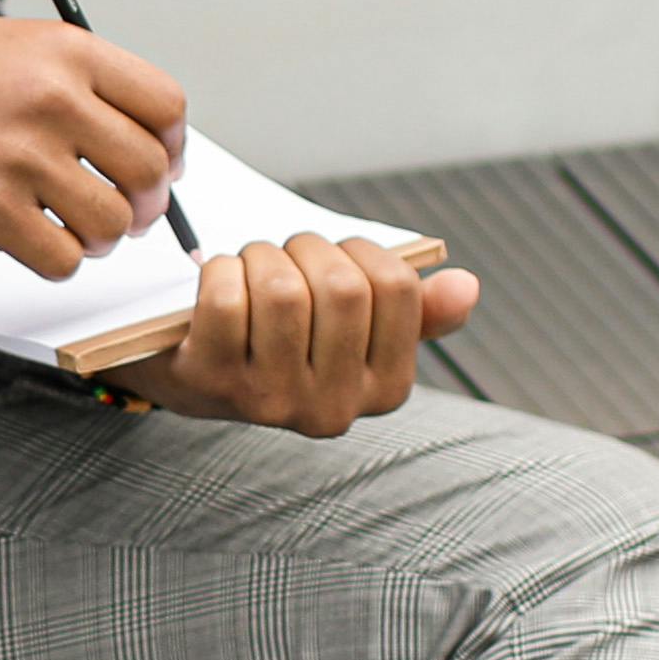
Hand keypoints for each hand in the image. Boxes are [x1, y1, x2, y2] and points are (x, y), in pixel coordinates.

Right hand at [0, 0, 190, 270]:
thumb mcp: (11, 45)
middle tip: (120, 213)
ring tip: (66, 227)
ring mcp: (20, 157)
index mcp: (67, 51)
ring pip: (111, 225)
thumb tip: (134, 141)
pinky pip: (61, 259)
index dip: (169, 148)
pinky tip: (28, 239)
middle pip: (149, 172)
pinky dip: (54, 260)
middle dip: (142, 204)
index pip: (166, 107)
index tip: (155, 166)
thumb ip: (75, 82)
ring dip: (98, 238)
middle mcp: (53, 99)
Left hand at [132, 231, 484, 435]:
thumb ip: (414, 309)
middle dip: (308, 250)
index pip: (396, 287)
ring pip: (283, 291)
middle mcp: (334, 409)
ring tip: (251, 269)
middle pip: (342, 288)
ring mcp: (272, 403)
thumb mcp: (354, 327)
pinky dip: (219, 271)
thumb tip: (467, 285)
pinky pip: (226, 298)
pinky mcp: (212, 385)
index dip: (361, 251)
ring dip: (261, 257)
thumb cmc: (280, 338)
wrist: (191, 374)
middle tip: (285, 256)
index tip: (335, 258)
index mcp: (385, 390)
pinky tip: (216, 284)